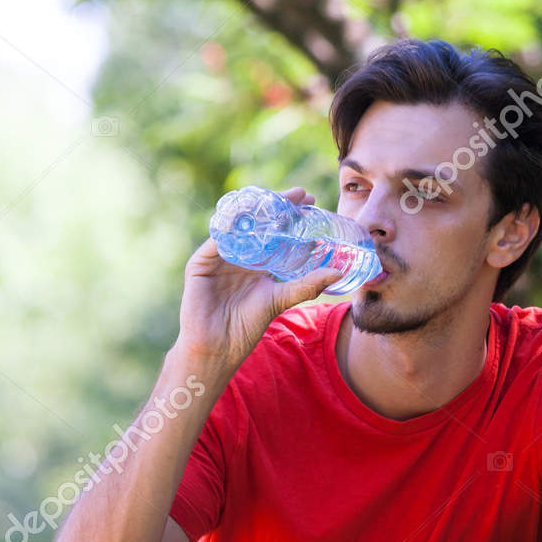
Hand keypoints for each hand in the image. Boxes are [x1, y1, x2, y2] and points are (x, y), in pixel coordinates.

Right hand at [176, 186, 344, 377]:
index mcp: (258, 262)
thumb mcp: (281, 299)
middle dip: (279, 206)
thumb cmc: (247, 326)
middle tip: (301, 195)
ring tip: (279, 200)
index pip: (277, 232)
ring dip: (258, 211)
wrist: (217, 347)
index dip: (293, 217)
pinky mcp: (201, 262)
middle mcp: (239, 254)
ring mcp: (219, 256)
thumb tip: (340, 273)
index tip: (313, 203)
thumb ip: (307, 284)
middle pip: (259, 223)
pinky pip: (216, 239)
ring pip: (239, 226)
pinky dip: (231, 228)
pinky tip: (248, 220)